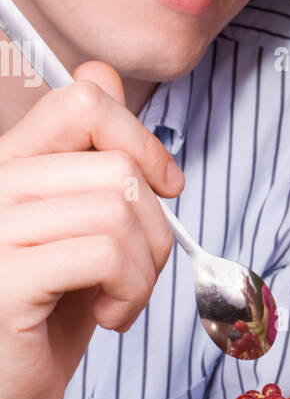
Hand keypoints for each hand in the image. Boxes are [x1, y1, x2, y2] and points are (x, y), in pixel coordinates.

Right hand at [0, 62, 183, 398]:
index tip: (164, 188)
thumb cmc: (37, 325)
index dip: (140, 138)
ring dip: (146, 266)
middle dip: (156, 224)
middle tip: (138, 272)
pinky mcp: (7, 277)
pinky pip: (107, 253)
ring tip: (120, 301)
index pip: (81, 101)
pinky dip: (131, 291)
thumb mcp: (72, 230)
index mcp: (6, 167)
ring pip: (119, 207)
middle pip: (115, 161)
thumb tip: (100, 74)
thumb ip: (86, 160)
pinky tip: (106, 319)